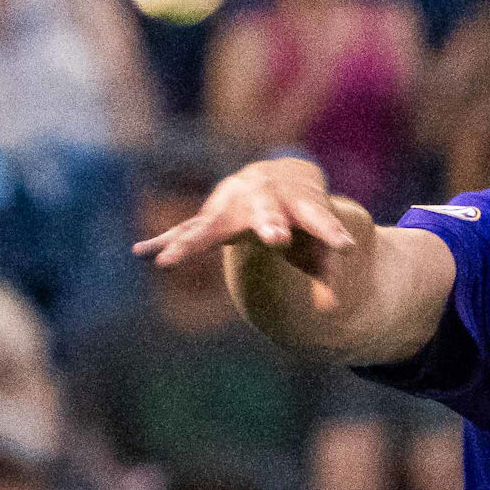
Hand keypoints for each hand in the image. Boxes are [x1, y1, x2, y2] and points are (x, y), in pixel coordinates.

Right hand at [132, 157, 359, 300]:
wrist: (276, 176)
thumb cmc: (302, 217)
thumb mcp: (320, 243)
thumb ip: (327, 273)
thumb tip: (331, 313)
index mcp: (299, 205)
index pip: (319, 220)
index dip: (332, 234)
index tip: (348, 247)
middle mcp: (264, 200)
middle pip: (267, 213)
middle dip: (270, 224)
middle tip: (276, 238)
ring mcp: (232, 206)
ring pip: (212, 225)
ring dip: (192, 242)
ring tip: (170, 261)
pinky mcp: (211, 217)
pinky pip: (186, 230)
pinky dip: (165, 242)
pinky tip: (141, 252)